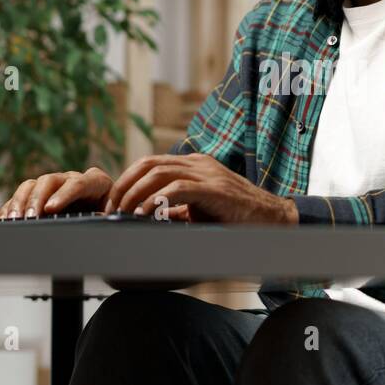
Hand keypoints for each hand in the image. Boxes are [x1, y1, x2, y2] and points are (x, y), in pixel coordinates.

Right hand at [0, 167, 113, 218]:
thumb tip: (101, 219)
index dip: (63, 195)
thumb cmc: (111, 215)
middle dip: (38, 199)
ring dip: (21, 202)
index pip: (78, 183)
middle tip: (32, 217)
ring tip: (15, 220)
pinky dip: (11, 207)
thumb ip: (107, 216)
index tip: (50, 209)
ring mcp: (53, 186)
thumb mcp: (113, 216)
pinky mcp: (38, 195)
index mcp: (95, 182)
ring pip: (32, 185)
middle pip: (50, 181)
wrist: (103, 216)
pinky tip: (6, 220)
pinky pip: (20, 197)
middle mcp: (72, 179)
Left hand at [103, 153, 297, 223]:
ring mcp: (207, 174)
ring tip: (122, 211)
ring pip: (159, 172)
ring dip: (134, 192)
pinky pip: (177, 188)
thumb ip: (175, 210)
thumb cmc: (237, 219)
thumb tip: (145, 218)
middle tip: (109, 207)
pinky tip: (144, 213)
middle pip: (148, 164)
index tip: (112, 202)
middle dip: (123, 185)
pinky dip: (156, 199)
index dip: (127, 180)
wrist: (274, 221)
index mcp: (194, 166)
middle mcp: (198, 164)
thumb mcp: (199, 211)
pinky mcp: (214, 189)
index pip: (150, 163)